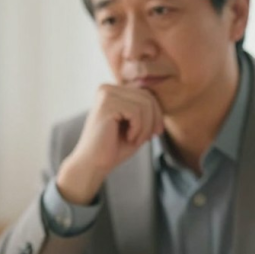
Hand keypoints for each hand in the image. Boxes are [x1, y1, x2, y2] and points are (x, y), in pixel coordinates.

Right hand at [57, 84, 163, 203]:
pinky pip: (136, 112)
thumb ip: (146, 111)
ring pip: (144, 104)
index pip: (145, 94)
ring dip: (146, 127)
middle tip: (147, 139)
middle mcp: (107, 89)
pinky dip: (138, 129)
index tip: (155, 133)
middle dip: (153, 120)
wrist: (92, 165)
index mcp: (113, 92)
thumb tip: (162, 100)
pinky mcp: (106, 104)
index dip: (156, 114)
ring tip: (135, 140)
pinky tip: (129, 138)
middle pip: (147, 96)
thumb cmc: (113, 148)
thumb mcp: (136, 126)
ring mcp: (105, 94)